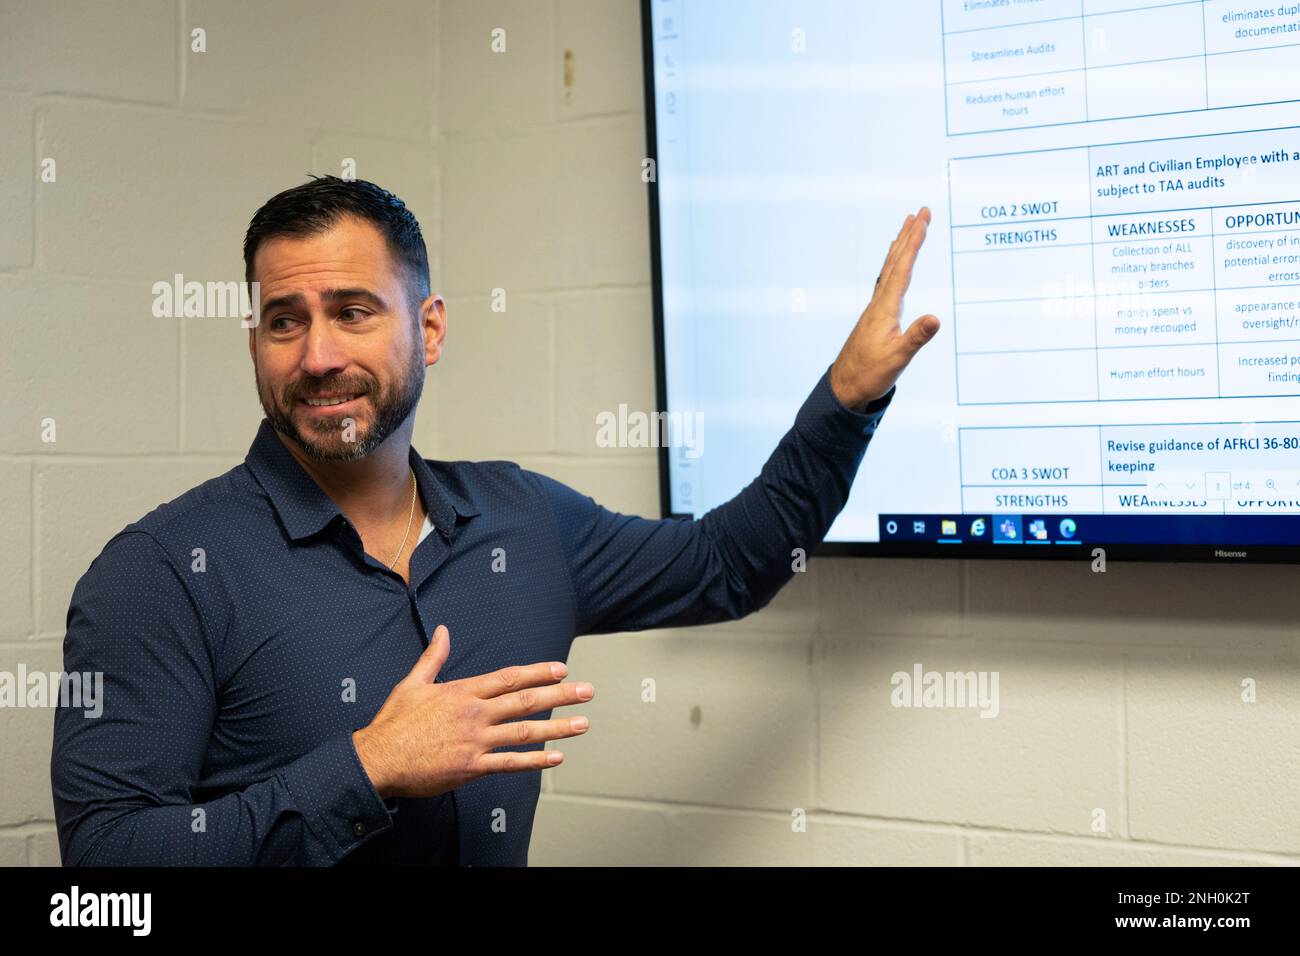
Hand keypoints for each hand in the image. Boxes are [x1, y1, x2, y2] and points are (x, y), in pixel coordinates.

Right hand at [352, 624, 593, 798]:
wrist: (378, 758)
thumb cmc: (394, 722)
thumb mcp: (412, 682)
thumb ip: (433, 657)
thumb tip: (443, 631)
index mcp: (463, 691)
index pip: (509, 678)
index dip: (538, 672)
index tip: (561, 669)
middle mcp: (475, 713)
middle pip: (526, 700)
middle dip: (560, 694)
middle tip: (587, 692)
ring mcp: (476, 740)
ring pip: (525, 731)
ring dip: (557, 727)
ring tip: (582, 723)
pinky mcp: (472, 766)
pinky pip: (510, 763)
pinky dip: (535, 760)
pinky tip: (556, 757)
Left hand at [829, 206, 940, 409]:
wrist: (844, 387)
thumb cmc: (869, 374)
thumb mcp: (897, 359)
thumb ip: (916, 338)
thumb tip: (935, 319)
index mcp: (885, 309)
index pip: (902, 269)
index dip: (914, 243)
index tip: (923, 219)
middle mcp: (879, 303)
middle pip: (895, 262)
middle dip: (909, 236)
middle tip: (921, 212)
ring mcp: (875, 309)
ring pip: (889, 270)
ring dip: (900, 247)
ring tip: (908, 228)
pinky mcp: (875, 317)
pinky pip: (886, 282)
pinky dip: (894, 266)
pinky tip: (895, 267)